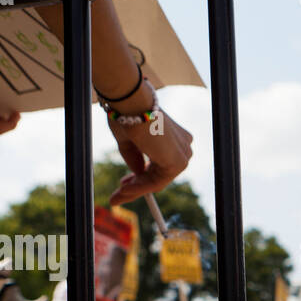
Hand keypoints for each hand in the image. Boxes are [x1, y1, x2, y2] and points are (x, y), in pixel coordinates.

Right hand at [106, 90, 192, 206]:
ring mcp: (183, 154)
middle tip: (119, 194)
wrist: (131, 103)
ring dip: (136, 190)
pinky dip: (140, 188)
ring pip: (157, 180)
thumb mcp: (129, 140)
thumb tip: (137, 174)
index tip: (125, 183)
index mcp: (175, 138)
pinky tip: (124, 190)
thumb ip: (135, 157)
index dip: (142, 176)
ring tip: (117, 196)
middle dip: (138, 186)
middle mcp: (183, 146)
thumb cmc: (127, 114)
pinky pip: (157, 182)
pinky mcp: (178, 163)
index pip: (160, 164)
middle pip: (160, 174)